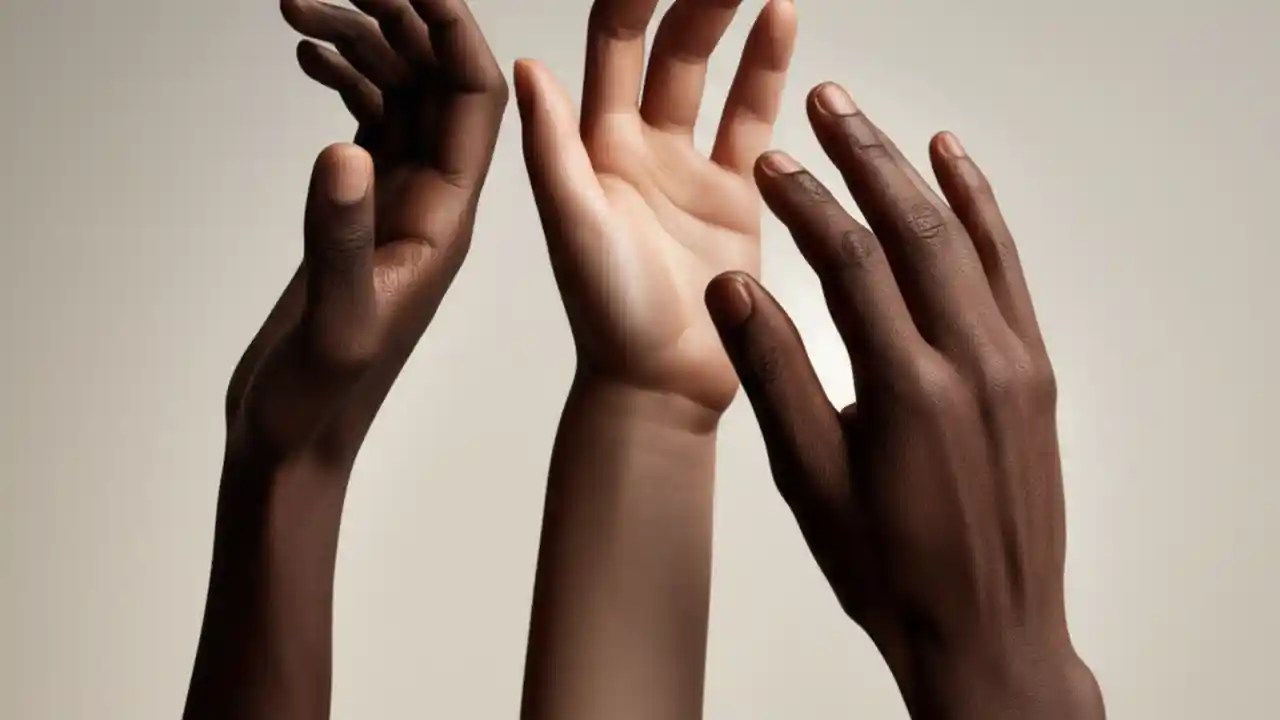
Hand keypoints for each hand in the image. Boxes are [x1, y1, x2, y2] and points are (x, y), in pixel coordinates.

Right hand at [226, 0, 505, 468]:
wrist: (297, 439)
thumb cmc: (320, 401)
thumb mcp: (334, 324)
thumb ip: (341, 241)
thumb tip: (345, 149)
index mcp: (447, 221)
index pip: (474, 103)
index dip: (451, 33)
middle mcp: (435, 203)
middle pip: (437, 83)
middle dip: (396, 21)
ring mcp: (400, 204)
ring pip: (399, 96)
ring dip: (361, 43)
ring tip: (297, 6)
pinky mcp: (364, 212)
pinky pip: (371, 125)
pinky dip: (345, 81)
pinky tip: (309, 55)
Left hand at [515, 0, 797, 412]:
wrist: (662, 382)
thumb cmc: (609, 314)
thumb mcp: (574, 226)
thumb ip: (554, 148)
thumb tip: (528, 65)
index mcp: (591, 147)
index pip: (612, 45)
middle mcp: (637, 147)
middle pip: (664, 48)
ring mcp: (686, 168)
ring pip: (708, 73)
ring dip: (728, 20)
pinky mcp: (733, 195)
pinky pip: (750, 119)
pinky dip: (766, 71)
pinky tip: (782, 20)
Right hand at [706, 83, 1103, 718]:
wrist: (990, 634)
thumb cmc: (891, 571)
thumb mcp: (811, 482)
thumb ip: (774, 376)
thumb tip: (732, 286)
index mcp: (907, 390)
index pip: (847, 262)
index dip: (804, 204)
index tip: (770, 165)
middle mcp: (973, 361)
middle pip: (911, 229)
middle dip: (862, 159)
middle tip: (825, 104)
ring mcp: (1015, 363)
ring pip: (964, 239)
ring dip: (916, 174)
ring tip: (875, 124)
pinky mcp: (1035, 373)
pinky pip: (1008, 271)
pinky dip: (983, 212)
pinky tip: (956, 170)